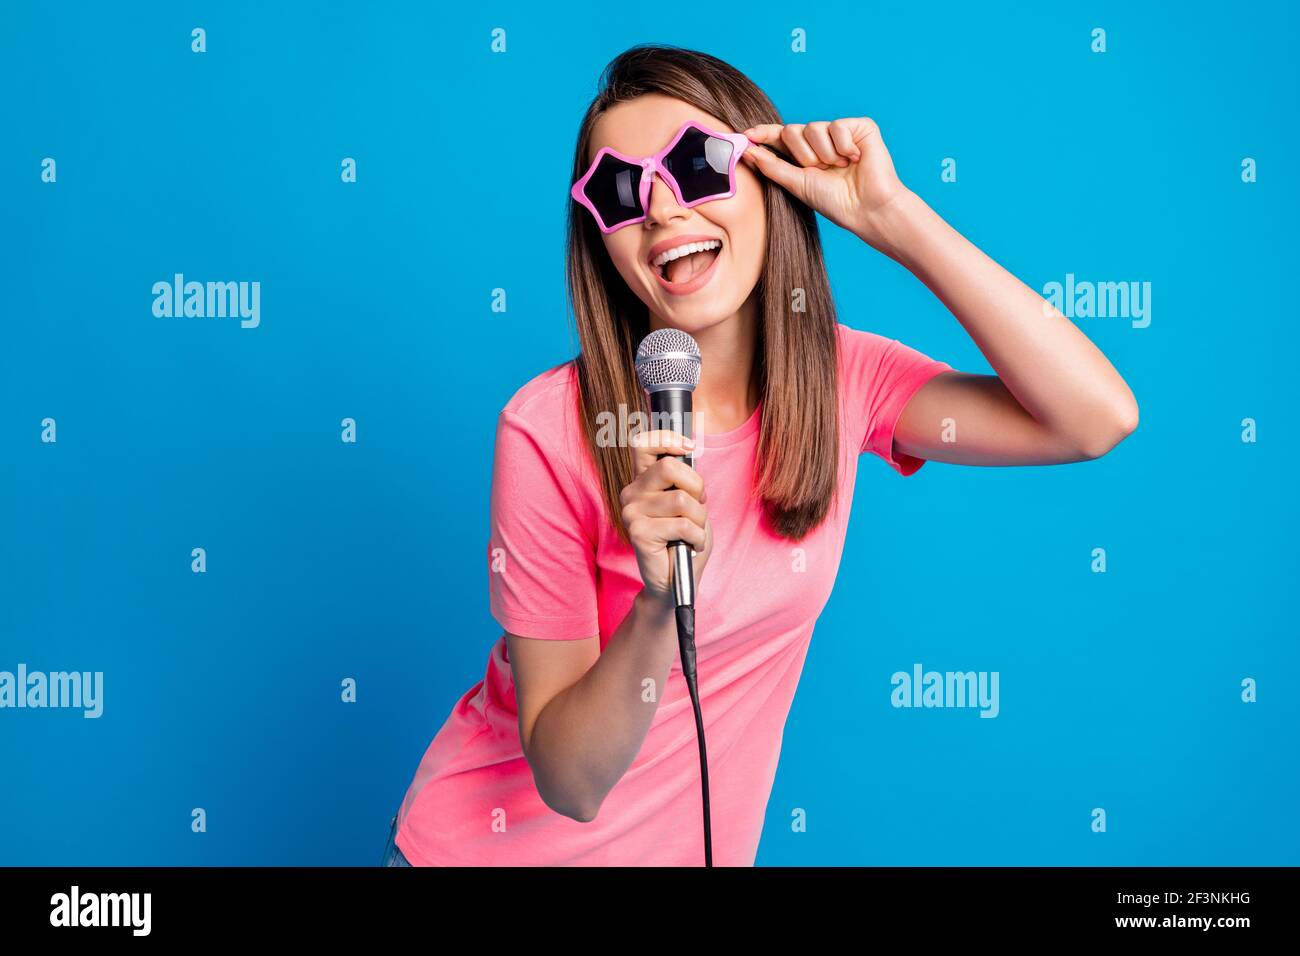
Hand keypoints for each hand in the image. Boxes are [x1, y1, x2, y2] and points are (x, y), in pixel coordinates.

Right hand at [620, 430, 712, 604]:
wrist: (676, 581)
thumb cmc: (685, 540)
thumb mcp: (690, 503)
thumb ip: (685, 479)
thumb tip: (688, 451)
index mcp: (642, 481)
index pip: (643, 443)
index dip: (668, 438)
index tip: (689, 448)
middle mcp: (631, 493)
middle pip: (669, 466)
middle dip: (696, 486)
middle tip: (697, 507)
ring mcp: (632, 512)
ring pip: (682, 500)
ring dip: (699, 520)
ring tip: (692, 533)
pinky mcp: (638, 533)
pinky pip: (683, 525)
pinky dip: (697, 538)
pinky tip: (690, 546)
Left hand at [740, 117, 909, 250]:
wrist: (867, 208)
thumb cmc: (834, 201)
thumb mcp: (797, 184)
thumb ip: (772, 166)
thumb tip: (748, 150)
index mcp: (805, 154)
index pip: (780, 137)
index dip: (764, 133)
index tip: (746, 134)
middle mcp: (821, 141)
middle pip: (793, 130)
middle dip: (803, 155)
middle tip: (820, 170)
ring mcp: (840, 132)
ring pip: (814, 128)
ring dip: (824, 154)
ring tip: (841, 167)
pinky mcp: (860, 127)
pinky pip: (838, 126)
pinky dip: (844, 147)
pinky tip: (856, 159)